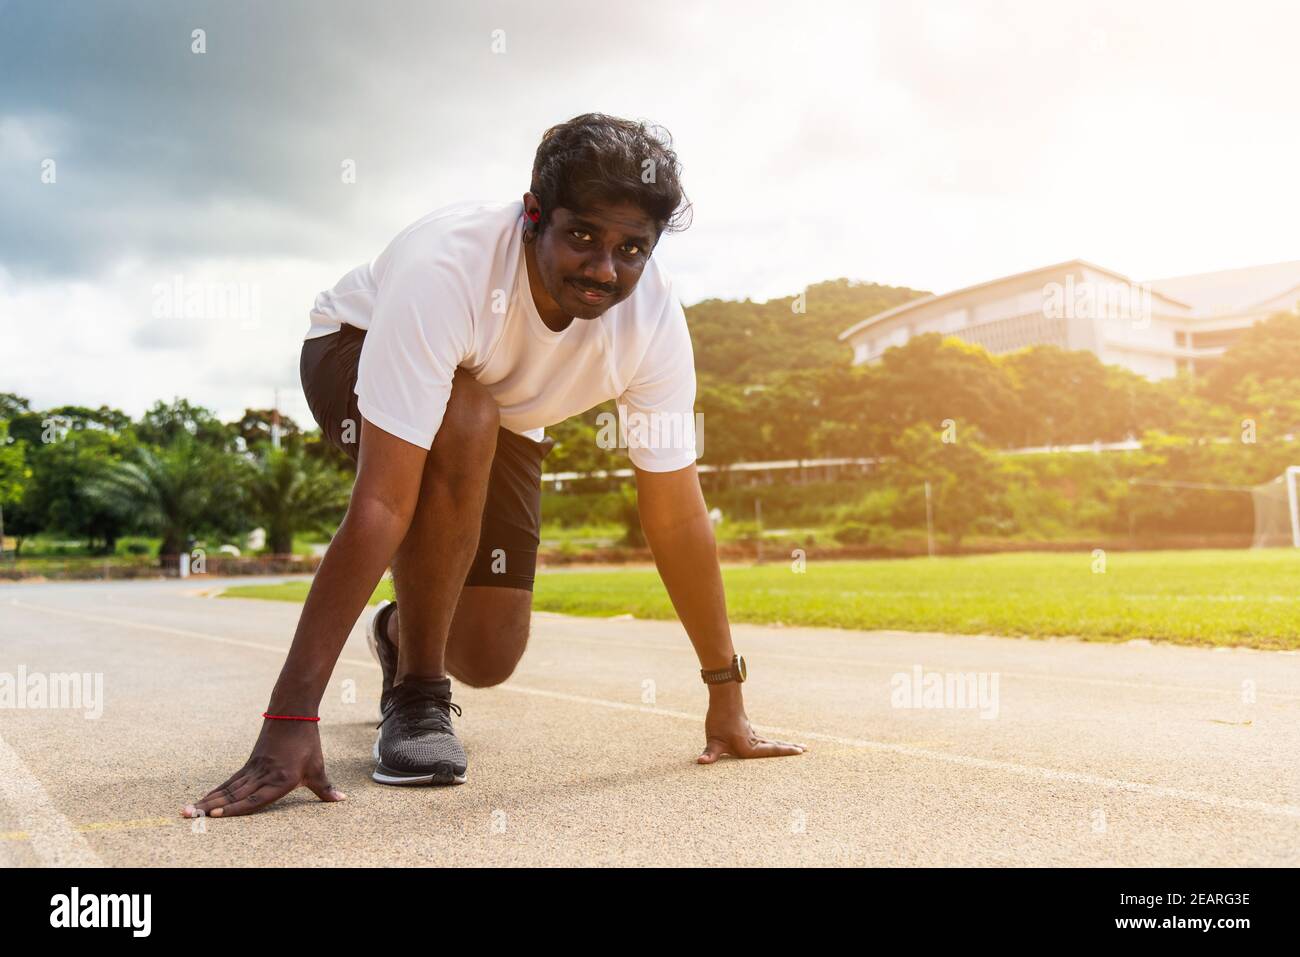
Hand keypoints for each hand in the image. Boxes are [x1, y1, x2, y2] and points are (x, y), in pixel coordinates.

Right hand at [180, 719, 345, 818]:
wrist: (292, 714)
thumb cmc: (306, 743)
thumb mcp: (317, 767)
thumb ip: (325, 788)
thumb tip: (341, 800)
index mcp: (280, 780)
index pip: (254, 799)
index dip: (235, 809)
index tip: (216, 816)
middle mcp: (263, 776)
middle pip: (233, 796)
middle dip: (210, 809)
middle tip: (188, 816)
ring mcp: (254, 770)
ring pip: (227, 789)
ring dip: (206, 801)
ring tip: (187, 811)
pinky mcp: (249, 764)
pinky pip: (230, 781)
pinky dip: (215, 792)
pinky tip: (203, 801)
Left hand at [698, 690, 807, 763]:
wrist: (723, 698)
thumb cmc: (719, 720)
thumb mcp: (713, 740)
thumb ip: (710, 753)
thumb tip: (701, 762)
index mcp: (748, 747)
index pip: (770, 751)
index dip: (785, 752)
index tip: (800, 751)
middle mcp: (753, 741)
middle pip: (774, 746)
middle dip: (789, 749)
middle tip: (805, 749)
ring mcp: (751, 735)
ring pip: (770, 742)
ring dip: (783, 745)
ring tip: (796, 747)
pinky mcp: (747, 730)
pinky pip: (763, 740)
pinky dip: (772, 743)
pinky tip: (772, 744)